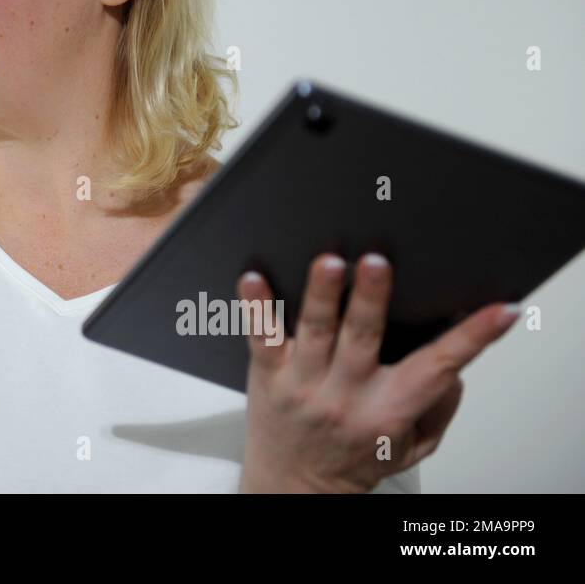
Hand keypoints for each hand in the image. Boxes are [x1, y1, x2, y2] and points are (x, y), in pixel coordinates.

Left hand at [236, 252, 519, 492]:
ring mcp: (304, 384)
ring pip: (313, 331)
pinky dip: (256, 308)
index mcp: (389, 409)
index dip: (472, 338)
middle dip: (372, 298)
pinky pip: (260, 339)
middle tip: (378, 263)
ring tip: (329, 263)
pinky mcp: (268, 376)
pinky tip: (252, 281)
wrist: (295, 487)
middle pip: (362, 338)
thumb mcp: (412, 447)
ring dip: (321, 294)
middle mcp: (346, 395)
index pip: (438, 368)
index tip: (498, 310)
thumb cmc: (354, 459)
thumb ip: (438, 408)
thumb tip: (455, 368)